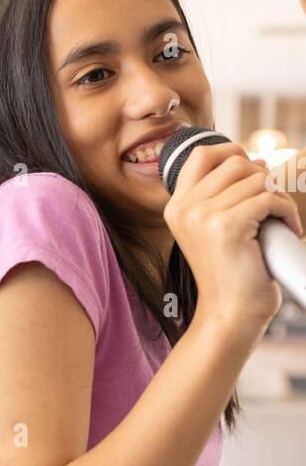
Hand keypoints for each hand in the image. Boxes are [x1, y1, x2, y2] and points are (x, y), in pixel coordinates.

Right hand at [162, 141, 303, 338]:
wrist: (231, 313)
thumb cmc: (231, 274)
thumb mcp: (216, 228)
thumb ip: (225, 195)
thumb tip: (259, 161)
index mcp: (176, 206)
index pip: (202, 154)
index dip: (232, 152)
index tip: (253, 170)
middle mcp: (185, 208)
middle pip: (236, 163)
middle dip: (263, 179)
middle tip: (273, 207)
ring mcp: (204, 216)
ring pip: (258, 179)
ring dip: (279, 197)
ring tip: (281, 221)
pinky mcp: (229, 227)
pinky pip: (270, 198)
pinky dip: (288, 212)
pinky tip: (289, 230)